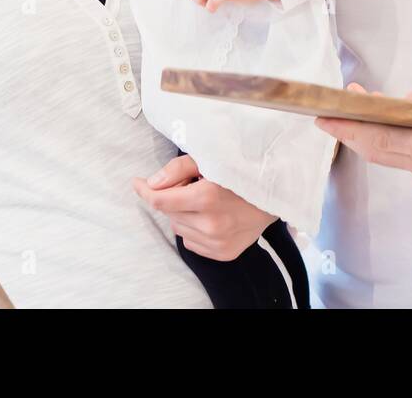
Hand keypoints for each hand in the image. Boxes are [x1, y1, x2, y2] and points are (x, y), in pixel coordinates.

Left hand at [132, 154, 275, 260]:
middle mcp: (212, 223)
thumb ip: (176, 170)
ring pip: (178, 228)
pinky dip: (192, 229)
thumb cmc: (240, 171)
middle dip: (170, 197)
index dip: (144, 191)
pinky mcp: (224, 253)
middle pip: (168, 213)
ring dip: (182, 214)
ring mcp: (219, 242)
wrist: (275, 194)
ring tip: (202, 201)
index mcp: (207, 196)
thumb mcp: (209, 159)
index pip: (160, 200)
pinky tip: (209, 216)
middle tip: (188, 184)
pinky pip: (191, 243)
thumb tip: (151, 184)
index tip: (137, 183)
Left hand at [315, 82, 411, 187]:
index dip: (347, 127)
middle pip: (375, 151)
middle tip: (330, 114)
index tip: (325, 117)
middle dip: (350, 132)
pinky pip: (404, 156)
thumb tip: (405, 100)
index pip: (375, 138)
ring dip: (370, 135)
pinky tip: (388, 124)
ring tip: (358, 111)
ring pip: (389, 155)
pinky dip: (390, 140)